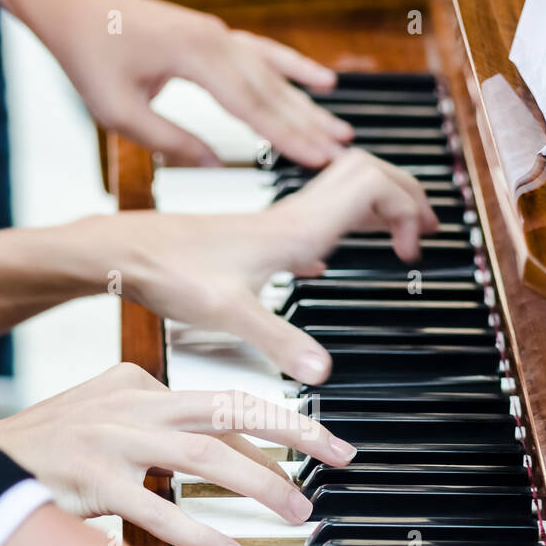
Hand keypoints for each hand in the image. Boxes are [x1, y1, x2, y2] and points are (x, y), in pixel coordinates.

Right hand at [0, 364, 356, 545]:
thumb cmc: (46, 456)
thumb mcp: (111, 427)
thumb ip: (170, 440)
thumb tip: (240, 467)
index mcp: (138, 386)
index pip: (225, 404)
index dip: (279, 431)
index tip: (321, 449)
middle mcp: (131, 404)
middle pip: (232, 410)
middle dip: (295, 432)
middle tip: (340, 455)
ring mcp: (109, 438)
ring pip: (205, 455)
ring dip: (260, 484)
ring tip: (298, 511)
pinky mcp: (89, 477)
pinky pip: (155, 506)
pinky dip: (198, 530)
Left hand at [53, 0, 353, 168]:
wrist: (75, 6)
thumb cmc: (90, 58)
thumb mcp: (121, 112)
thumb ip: (170, 140)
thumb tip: (215, 165)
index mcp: (194, 56)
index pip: (252, 105)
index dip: (288, 136)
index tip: (317, 159)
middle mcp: (216, 40)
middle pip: (272, 91)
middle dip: (309, 126)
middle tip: (343, 155)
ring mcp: (219, 35)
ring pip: (274, 74)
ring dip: (309, 104)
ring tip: (343, 129)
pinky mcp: (216, 36)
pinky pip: (264, 54)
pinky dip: (294, 68)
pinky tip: (322, 82)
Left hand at [98, 148, 439, 384]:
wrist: (121, 253)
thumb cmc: (167, 273)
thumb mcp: (228, 314)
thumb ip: (279, 341)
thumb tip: (322, 371)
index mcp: (293, 227)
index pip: (370, 182)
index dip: (405, 202)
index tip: (416, 242)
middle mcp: (288, 216)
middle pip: (364, 174)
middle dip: (404, 195)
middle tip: (424, 231)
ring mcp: (271, 223)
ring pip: (340, 192)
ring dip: (376, 207)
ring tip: (396, 237)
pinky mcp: (254, 237)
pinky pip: (312, 216)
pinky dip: (339, 226)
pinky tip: (328, 255)